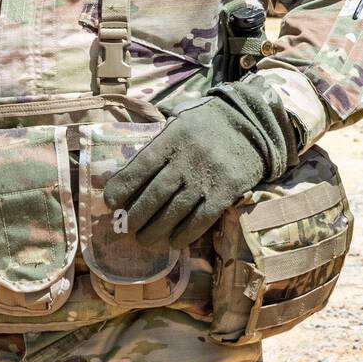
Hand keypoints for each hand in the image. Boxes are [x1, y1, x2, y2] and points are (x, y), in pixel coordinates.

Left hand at [103, 94, 279, 250]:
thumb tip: (129, 167)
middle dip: (136, 216)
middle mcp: (187, 158)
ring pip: (175, 211)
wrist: (253, 124)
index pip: (141, 166)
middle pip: (155, 194)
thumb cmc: (208, 124)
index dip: (122, 187)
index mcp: (172, 138)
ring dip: (156, 230)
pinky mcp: (226, 191)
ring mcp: (207, 177)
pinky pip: (202, 219)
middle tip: (125, 229)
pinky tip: (174, 242)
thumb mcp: (180, 120)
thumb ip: (159, 141)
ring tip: (144, 239)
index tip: (110, 202)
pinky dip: (185, 233)